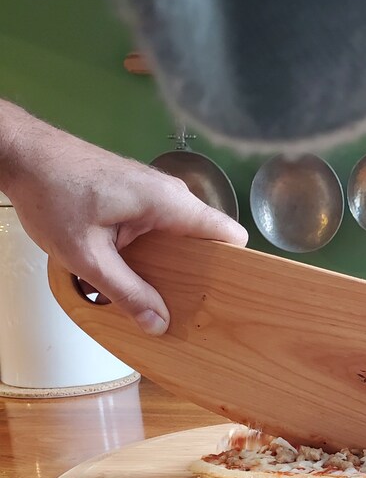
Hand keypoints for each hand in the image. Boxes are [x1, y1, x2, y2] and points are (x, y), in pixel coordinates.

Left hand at [0, 101, 247, 333]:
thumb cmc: (51, 193)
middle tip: (182, 307)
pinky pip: (160, 230)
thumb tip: (159, 324)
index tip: (221, 296)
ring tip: (155, 295)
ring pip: (180, 237)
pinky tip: (132, 272)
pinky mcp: (138, 195)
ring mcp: (154, 193)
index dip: (231, 267)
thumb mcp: (86, 255)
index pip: (228, 233)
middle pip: (204, 241)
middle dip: (196, 274)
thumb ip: (125, 291)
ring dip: (170, 265)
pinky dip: (152, 252)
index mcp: (168, 203)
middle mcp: (170, 194)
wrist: (22, 153)